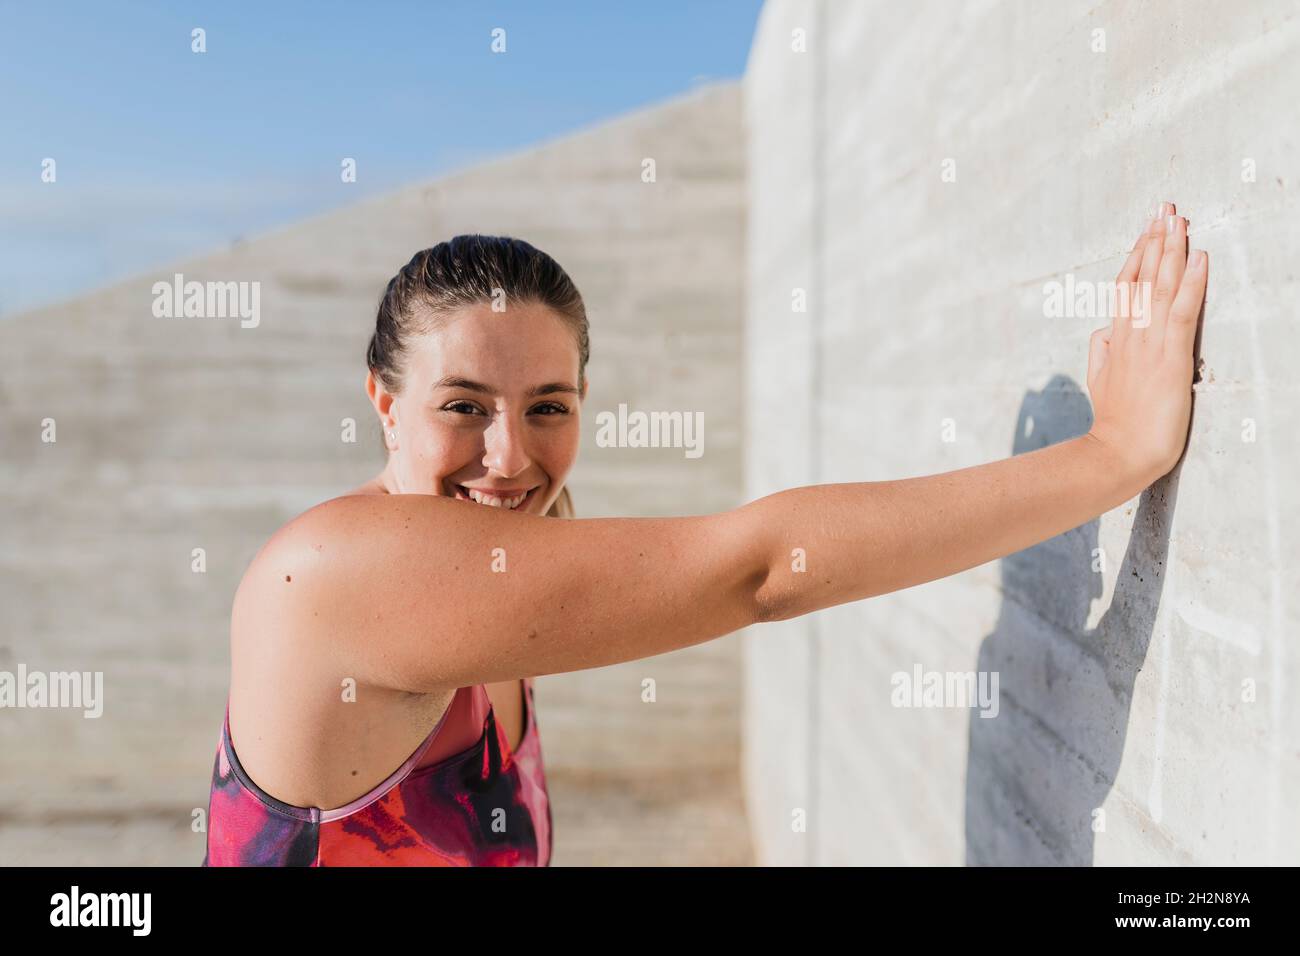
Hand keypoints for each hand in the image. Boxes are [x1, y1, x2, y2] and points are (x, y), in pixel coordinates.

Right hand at [1086, 201, 1207, 485]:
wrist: (1119, 453)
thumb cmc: (1115, 424)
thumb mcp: (1100, 382)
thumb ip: (1101, 352)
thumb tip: (1102, 331)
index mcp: (1115, 340)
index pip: (1126, 288)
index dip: (1136, 256)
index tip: (1146, 228)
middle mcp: (1131, 335)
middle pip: (1141, 278)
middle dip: (1154, 240)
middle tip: (1164, 207)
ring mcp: (1149, 344)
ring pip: (1160, 287)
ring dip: (1171, 250)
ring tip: (1178, 219)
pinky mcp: (1170, 358)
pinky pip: (1181, 312)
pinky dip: (1190, 283)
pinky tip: (1197, 257)